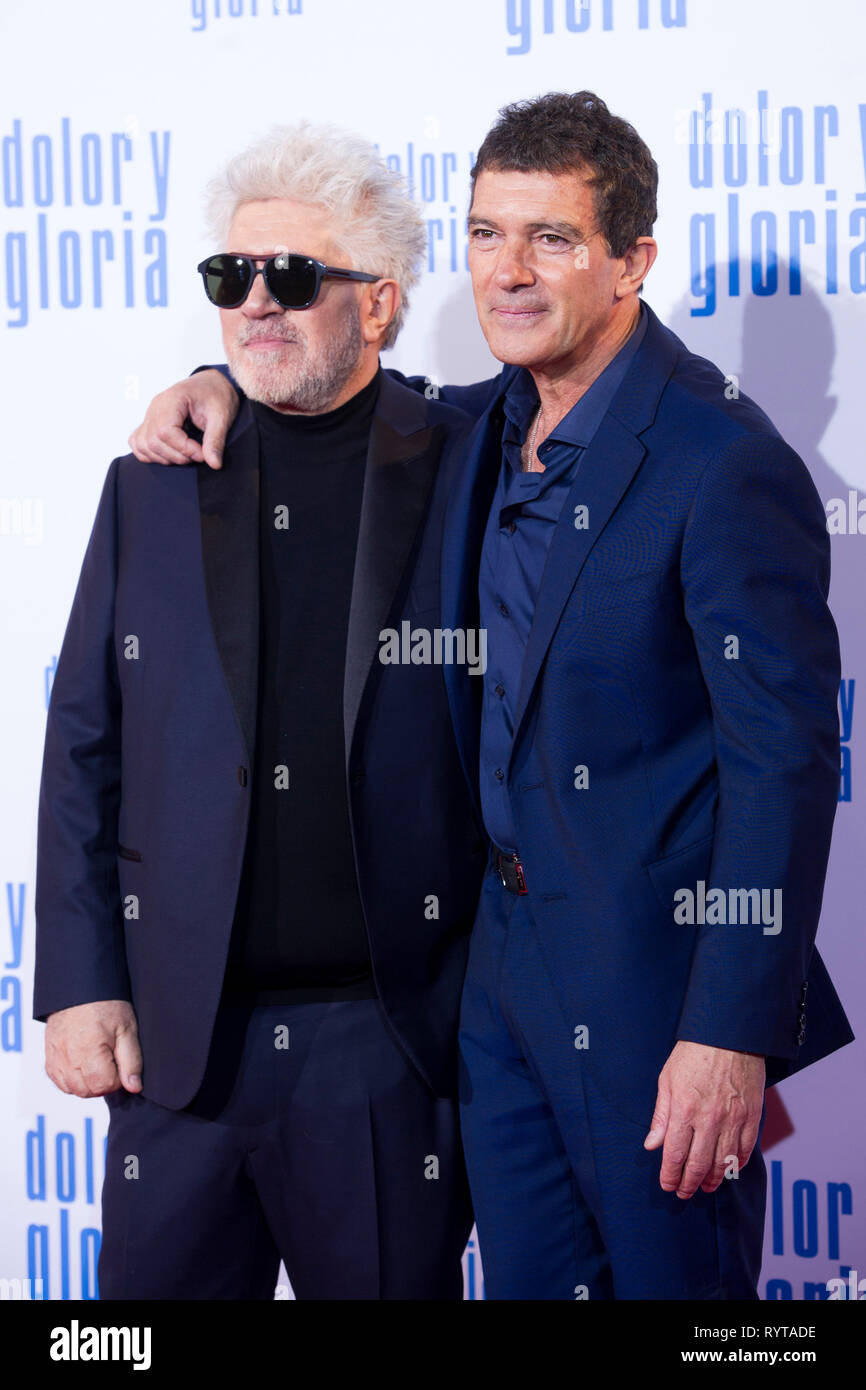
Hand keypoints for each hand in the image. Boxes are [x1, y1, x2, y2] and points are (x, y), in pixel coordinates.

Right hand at [44, 1000, 142, 1097]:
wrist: (80, 988)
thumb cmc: (106, 1005)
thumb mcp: (127, 1029)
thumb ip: (131, 1061)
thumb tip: (134, 1087)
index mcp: (89, 1050)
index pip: (104, 1086)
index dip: (118, 1079)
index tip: (121, 1062)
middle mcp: (68, 1058)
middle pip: (87, 1091)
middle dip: (103, 1082)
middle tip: (111, 1061)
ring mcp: (56, 1058)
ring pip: (73, 1089)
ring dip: (88, 1083)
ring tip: (98, 1062)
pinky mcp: (49, 1057)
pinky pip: (60, 1082)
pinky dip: (73, 1080)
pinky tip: (83, 1064)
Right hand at [128, 369, 238, 469]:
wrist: (212, 384)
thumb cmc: (216, 395)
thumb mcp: (221, 416)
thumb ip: (215, 440)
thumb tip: (214, 464)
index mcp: (172, 399)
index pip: (165, 431)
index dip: (183, 449)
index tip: (202, 454)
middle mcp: (156, 407)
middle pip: (153, 441)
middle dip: (177, 456)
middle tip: (198, 455)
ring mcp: (150, 415)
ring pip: (144, 445)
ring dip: (165, 458)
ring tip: (186, 454)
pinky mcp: (150, 423)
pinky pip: (138, 442)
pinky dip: (150, 454)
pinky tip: (170, 454)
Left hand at [643, 1040, 764, 1198]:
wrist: (729, 1034)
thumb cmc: (693, 1054)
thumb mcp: (667, 1080)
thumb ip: (661, 1116)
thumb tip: (651, 1145)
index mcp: (684, 1110)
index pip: (675, 1155)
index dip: (670, 1176)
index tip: (668, 1186)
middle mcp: (709, 1119)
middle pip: (698, 1164)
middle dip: (689, 1184)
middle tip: (684, 1193)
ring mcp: (733, 1119)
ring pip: (723, 1162)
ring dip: (713, 1180)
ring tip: (705, 1187)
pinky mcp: (752, 1116)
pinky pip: (746, 1149)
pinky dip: (737, 1164)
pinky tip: (729, 1169)